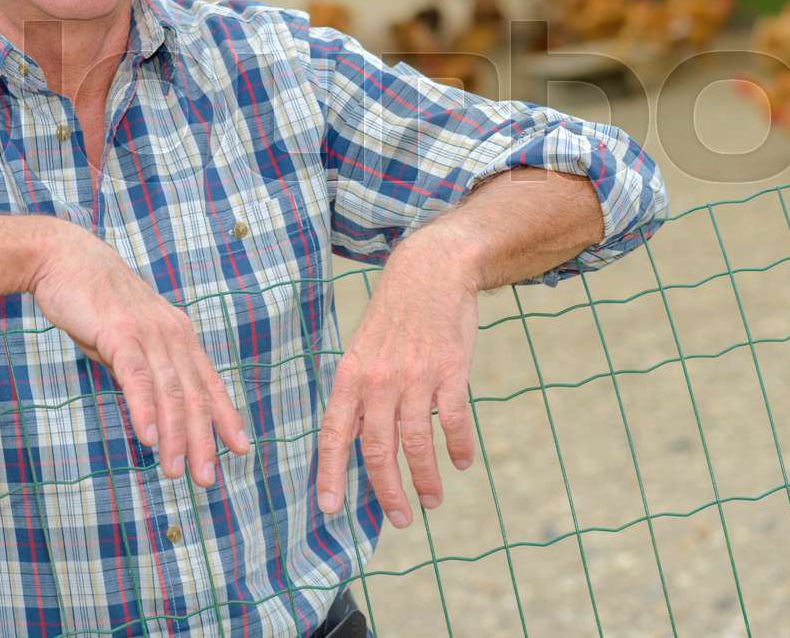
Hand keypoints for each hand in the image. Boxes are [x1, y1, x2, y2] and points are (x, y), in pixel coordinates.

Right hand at [30, 222, 250, 485]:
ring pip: (170, 392)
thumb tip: (155, 406)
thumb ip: (147, 368)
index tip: (241, 449)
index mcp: (180, 335)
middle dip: (202, 441)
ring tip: (175, 470)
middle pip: (195, 395)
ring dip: (174, 435)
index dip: (227, 418)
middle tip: (206, 479)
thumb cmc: (96, 302)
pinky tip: (148, 437)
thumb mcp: (131, 337)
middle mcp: (172, 334)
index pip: (210, 383)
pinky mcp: (120, 333)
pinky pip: (137, 377)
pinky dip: (145, 409)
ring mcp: (148, 333)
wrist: (65, 259)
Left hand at [315, 230, 480, 527]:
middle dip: (388, 492)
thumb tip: (358, 441)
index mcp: (351, 376)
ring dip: (426, 478)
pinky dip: (457, 447)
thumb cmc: (395, 314)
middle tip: (399, 518)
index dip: (330, 473)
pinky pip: (453, 420)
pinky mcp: (451, 371)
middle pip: (379, 449)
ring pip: (417, 443)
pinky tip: (460, 462)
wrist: (432, 271)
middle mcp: (379, 380)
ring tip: (431, 501)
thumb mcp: (363, 349)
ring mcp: (416, 376)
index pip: (335, 433)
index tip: (330, 507)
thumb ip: (360, 394)